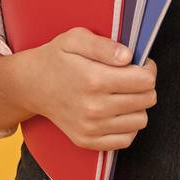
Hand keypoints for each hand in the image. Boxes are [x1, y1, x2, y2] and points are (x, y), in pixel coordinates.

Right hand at [26, 27, 157, 151]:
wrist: (31, 85)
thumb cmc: (56, 59)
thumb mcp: (76, 38)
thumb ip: (104, 45)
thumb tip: (128, 56)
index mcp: (94, 79)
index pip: (145, 80)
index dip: (148, 69)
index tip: (139, 64)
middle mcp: (94, 108)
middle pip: (147, 100)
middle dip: (145, 85)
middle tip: (131, 77)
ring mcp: (90, 128)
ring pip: (141, 120)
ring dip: (137, 106)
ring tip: (122, 94)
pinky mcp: (87, 141)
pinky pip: (126, 139)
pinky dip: (127, 125)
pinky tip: (116, 111)